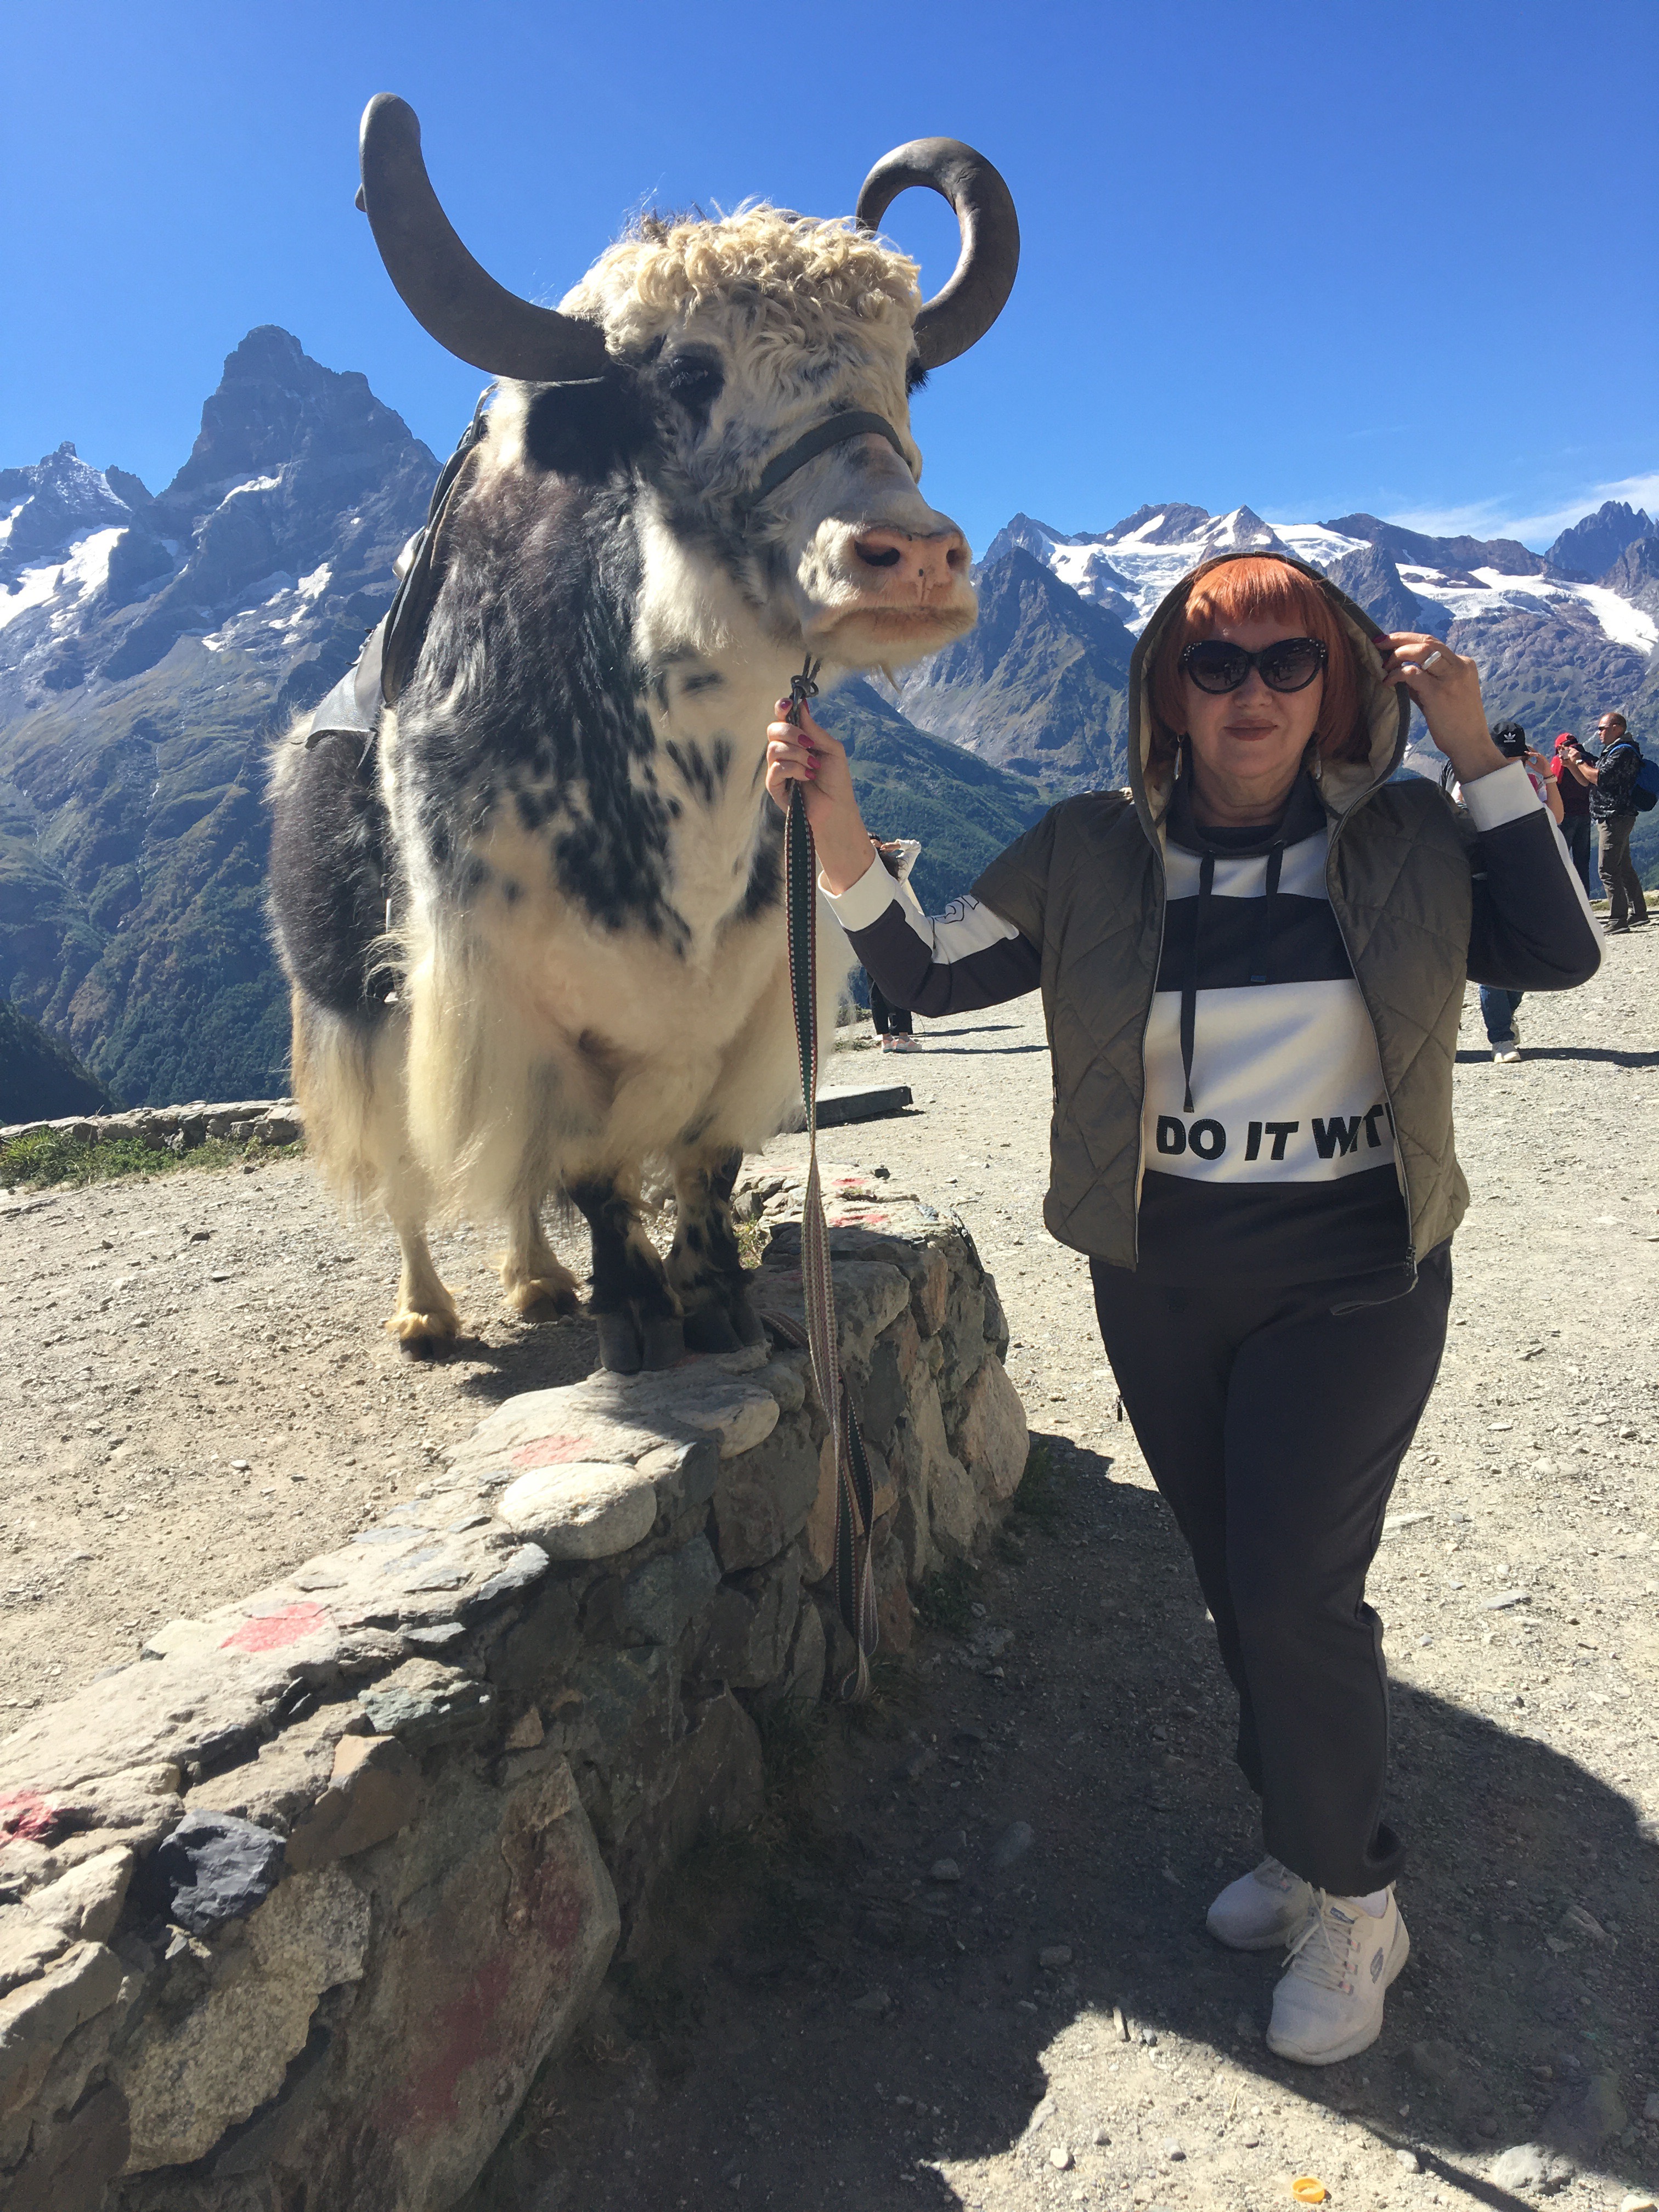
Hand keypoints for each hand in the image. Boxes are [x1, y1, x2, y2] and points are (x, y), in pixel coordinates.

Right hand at [764, 703, 876, 894]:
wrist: (836, 808)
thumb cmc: (836, 780)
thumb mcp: (831, 749)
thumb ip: (814, 729)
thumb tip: (801, 705)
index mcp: (797, 740)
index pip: (782, 719)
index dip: (781, 708)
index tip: (787, 704)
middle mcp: (785, 752)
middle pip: (773, 730)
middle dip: (791, 732)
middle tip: (809, 743)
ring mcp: (777, 768)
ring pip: (774, 748)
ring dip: (797, 754)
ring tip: (813, 766)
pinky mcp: (774, 786)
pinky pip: (776, 768)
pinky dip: (794, 769)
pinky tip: (807, 777)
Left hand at [1376, 632, 1505, 782]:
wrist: (1469, 744)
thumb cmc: (1454, 722)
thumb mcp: (1441, 693)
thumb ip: (1425, 679)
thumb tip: (1400, 669)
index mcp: (1463, 664)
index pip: (1433, 643)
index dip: (1408, 639)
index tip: (1389, 642)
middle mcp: (1460, 665)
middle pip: (1427, 641)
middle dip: (1399, 639)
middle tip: (1379, 643)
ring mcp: (1451, 677)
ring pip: (1421, 651)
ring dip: (1398, 654)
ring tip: (1384, 666)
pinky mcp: (1438, 692)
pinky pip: (1412, 673)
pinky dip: (1396, 674)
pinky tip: (1387, 682)